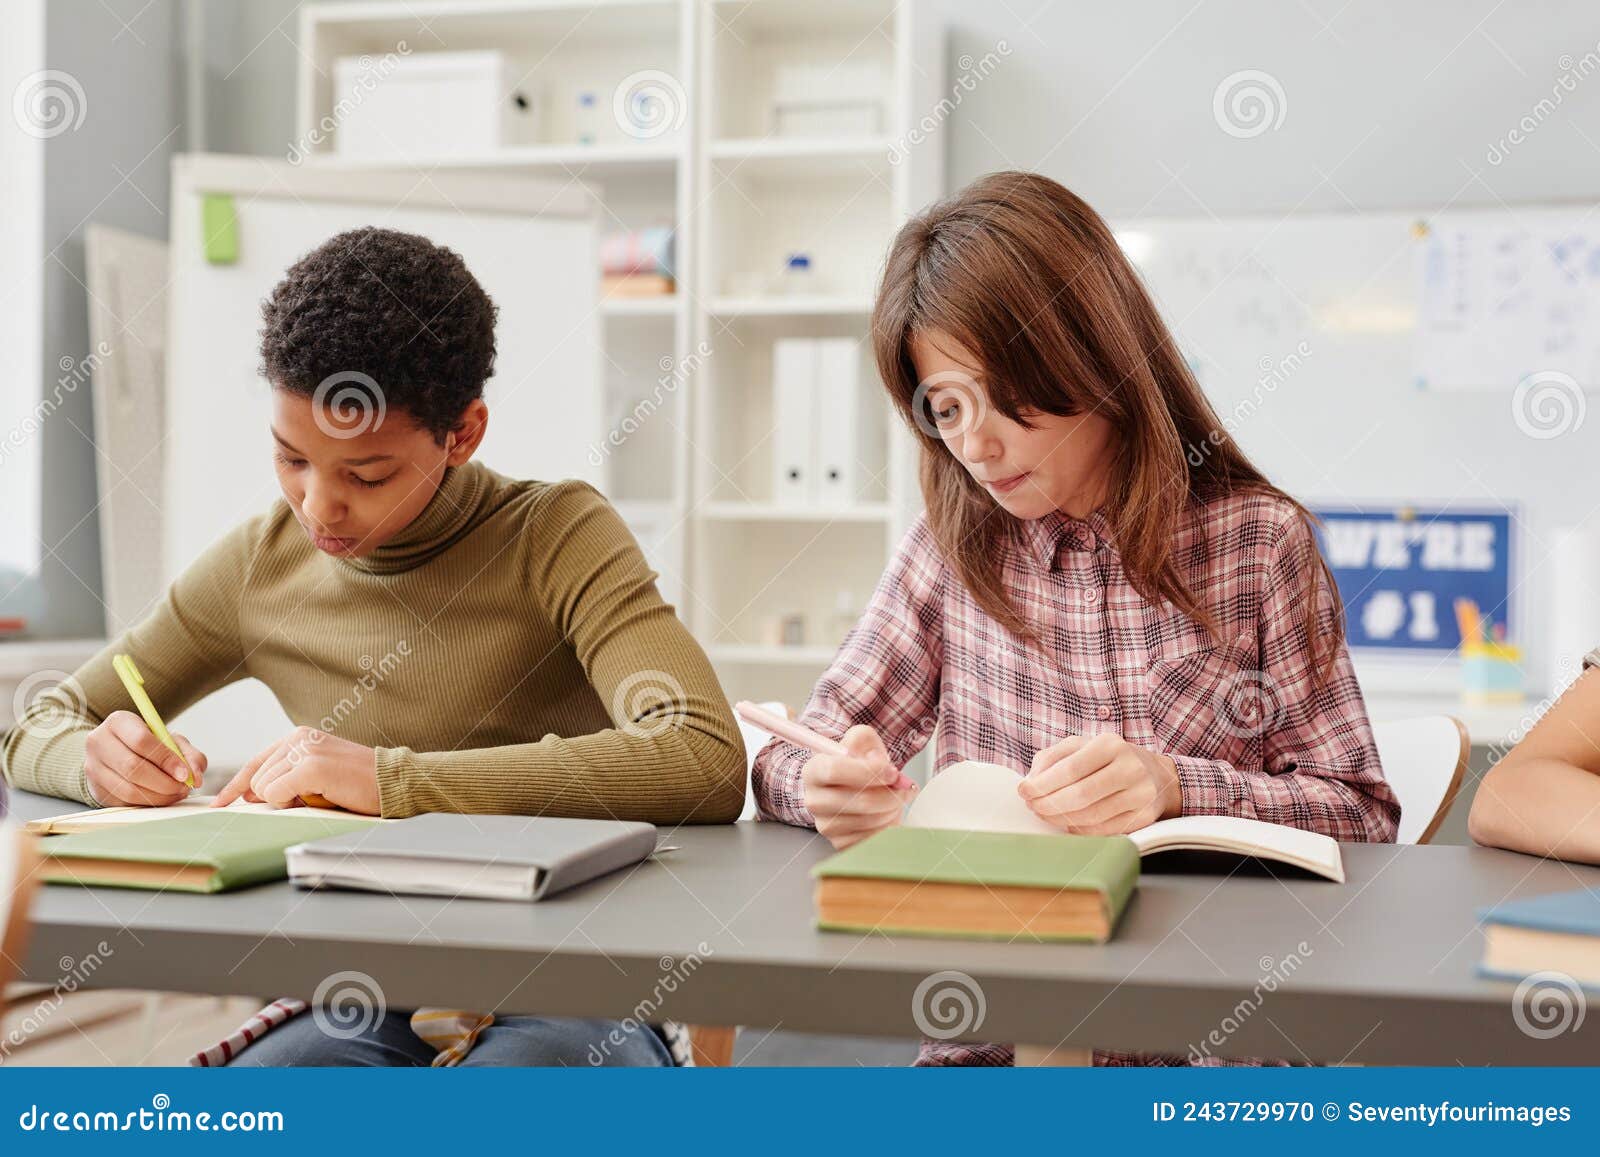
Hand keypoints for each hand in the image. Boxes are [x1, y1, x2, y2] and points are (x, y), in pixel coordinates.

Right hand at [83, 711, 206, 806]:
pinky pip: (124, 802)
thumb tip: (195, 777)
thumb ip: (189, 755)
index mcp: (118, 722)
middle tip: (183, 787)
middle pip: (133, 767)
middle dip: (165, 782)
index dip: (166, 760)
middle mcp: (99, 742)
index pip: (141, 741)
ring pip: (128, 789)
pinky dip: (148, 803)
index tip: (185, 774)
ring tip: (176, 793)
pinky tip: (161, 797)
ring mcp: (93, 767)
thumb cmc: (150, 745)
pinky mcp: (95, 788)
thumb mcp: (171, 741)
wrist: (120, 753)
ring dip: (159, 796)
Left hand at [212, 726, 380, 814]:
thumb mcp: (315, 777)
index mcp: (299, 737)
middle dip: (275, 798)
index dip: (234, 786)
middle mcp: (299, 738)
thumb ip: (283, 779)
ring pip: (263, 789)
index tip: (219, 804)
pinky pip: (276, 794)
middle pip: (255, 780)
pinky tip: (318, 796)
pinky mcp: (311, 766)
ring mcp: (305, 750)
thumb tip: (248, 795)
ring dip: (286, 801)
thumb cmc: (357, 784)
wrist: (392, 781)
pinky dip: (290, 802)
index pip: (255, 763)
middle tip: (311, 797)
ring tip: (320, 794)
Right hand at [801, 725, 916, 849]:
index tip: (892, 772)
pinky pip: (873, 837)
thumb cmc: (859, 767)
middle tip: (903, 787)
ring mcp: (826, 826)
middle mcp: (814, 800)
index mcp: (814, 770)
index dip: (869, 771)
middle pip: (859, 800)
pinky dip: (889, 825)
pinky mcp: (841, 844)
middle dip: (890, 793)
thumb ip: (865, 739)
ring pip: (870, 820)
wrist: (860, 790)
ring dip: (892, 808)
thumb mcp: (862, 742)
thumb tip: (876, 760)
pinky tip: (888, 813)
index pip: (835, 771)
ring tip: (895, 798)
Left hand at [1017, 733, 1180, 834]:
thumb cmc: (1108, 760)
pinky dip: (1080, 829)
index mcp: (1110, 745)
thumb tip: (1030, 783)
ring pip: (1091, 816)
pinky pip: (1103, 831)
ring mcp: (1141, 794)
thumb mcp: (1081, 747)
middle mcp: (1130, 768)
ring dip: (1060, 819)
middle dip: (1048, 804)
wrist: (1155, 775)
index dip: (1042, 784)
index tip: (1024, 791)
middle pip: (1080, 795)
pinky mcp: (1144, 817)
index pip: (1070, 768)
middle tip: (1032, 806)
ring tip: (1046, 814)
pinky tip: (1068, 822)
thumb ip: (1051, 759)